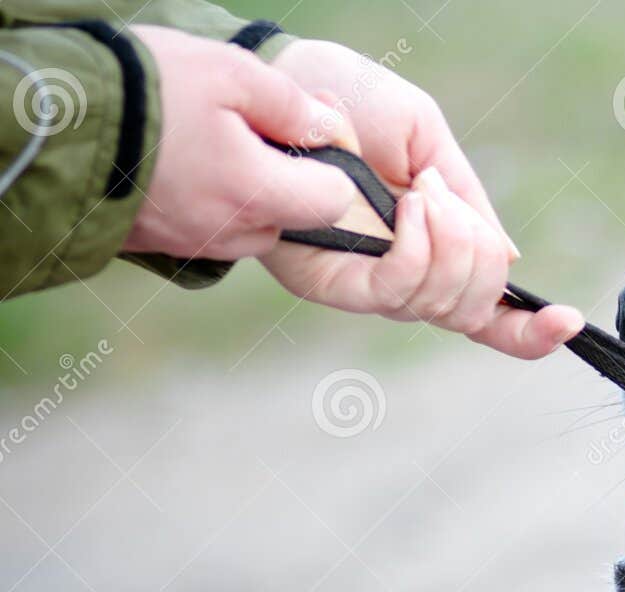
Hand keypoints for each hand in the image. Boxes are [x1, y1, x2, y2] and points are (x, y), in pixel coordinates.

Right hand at [123, 26, 353, 260]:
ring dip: (240, 191)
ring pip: (246, 225)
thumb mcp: (227, 71)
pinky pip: (204, 229)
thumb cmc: (144, 88)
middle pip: (289, 216)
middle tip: (241, 128)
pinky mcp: (160, 246)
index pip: (333, 203)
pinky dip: (202, 201)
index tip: (302, 136)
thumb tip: (330, 128)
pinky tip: (176, 162)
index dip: (329, 169)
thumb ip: (290, 104)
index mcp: (256, 194)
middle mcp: (229, 233)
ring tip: (202, 141)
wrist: (50, 119)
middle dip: (279, 179)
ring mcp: (192, 245)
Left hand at [258, 39, 581, 358]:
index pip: (490, 314)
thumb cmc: (354, 106)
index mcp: (437, 253)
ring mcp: (372, 288)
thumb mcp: (430, 143)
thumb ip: (469, 203)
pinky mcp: (336, 285)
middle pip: (476, 311)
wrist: (289, 85)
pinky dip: (419, 248)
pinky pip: (400, 291)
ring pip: (444, 305)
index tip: (570, 322)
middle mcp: (407, 281)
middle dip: (481, 256)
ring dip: (451, 242)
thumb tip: (509, 263)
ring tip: (420, 188)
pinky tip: (411, 204)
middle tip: (443, 195)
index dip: (531, 332)